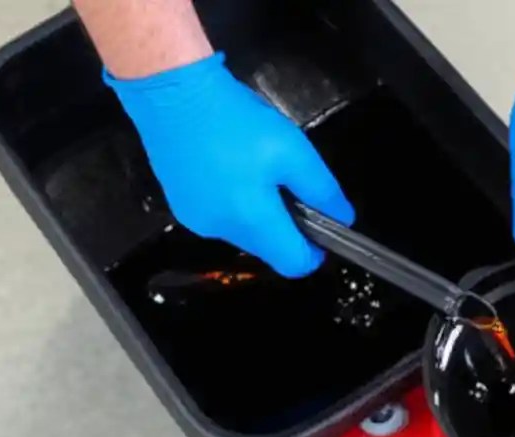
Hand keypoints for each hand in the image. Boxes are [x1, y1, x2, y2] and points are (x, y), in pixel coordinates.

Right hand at [106, 53, 354, 277]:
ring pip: (243, 231)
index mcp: (253, 222)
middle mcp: (222, 232)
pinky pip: (219, 215)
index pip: (294, 264)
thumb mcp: (293, 151)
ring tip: (255, 167)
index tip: (323, 226)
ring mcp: (196, 220)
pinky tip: (229, 166)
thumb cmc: (237, 121)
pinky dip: (232, 201)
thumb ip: (322, 190)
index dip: (315, 251)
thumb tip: (343, 218)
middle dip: (285, 224)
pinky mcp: (180, 205)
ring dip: (258, 211)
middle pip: (269, 247)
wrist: (172, 93)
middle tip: (287, 181)